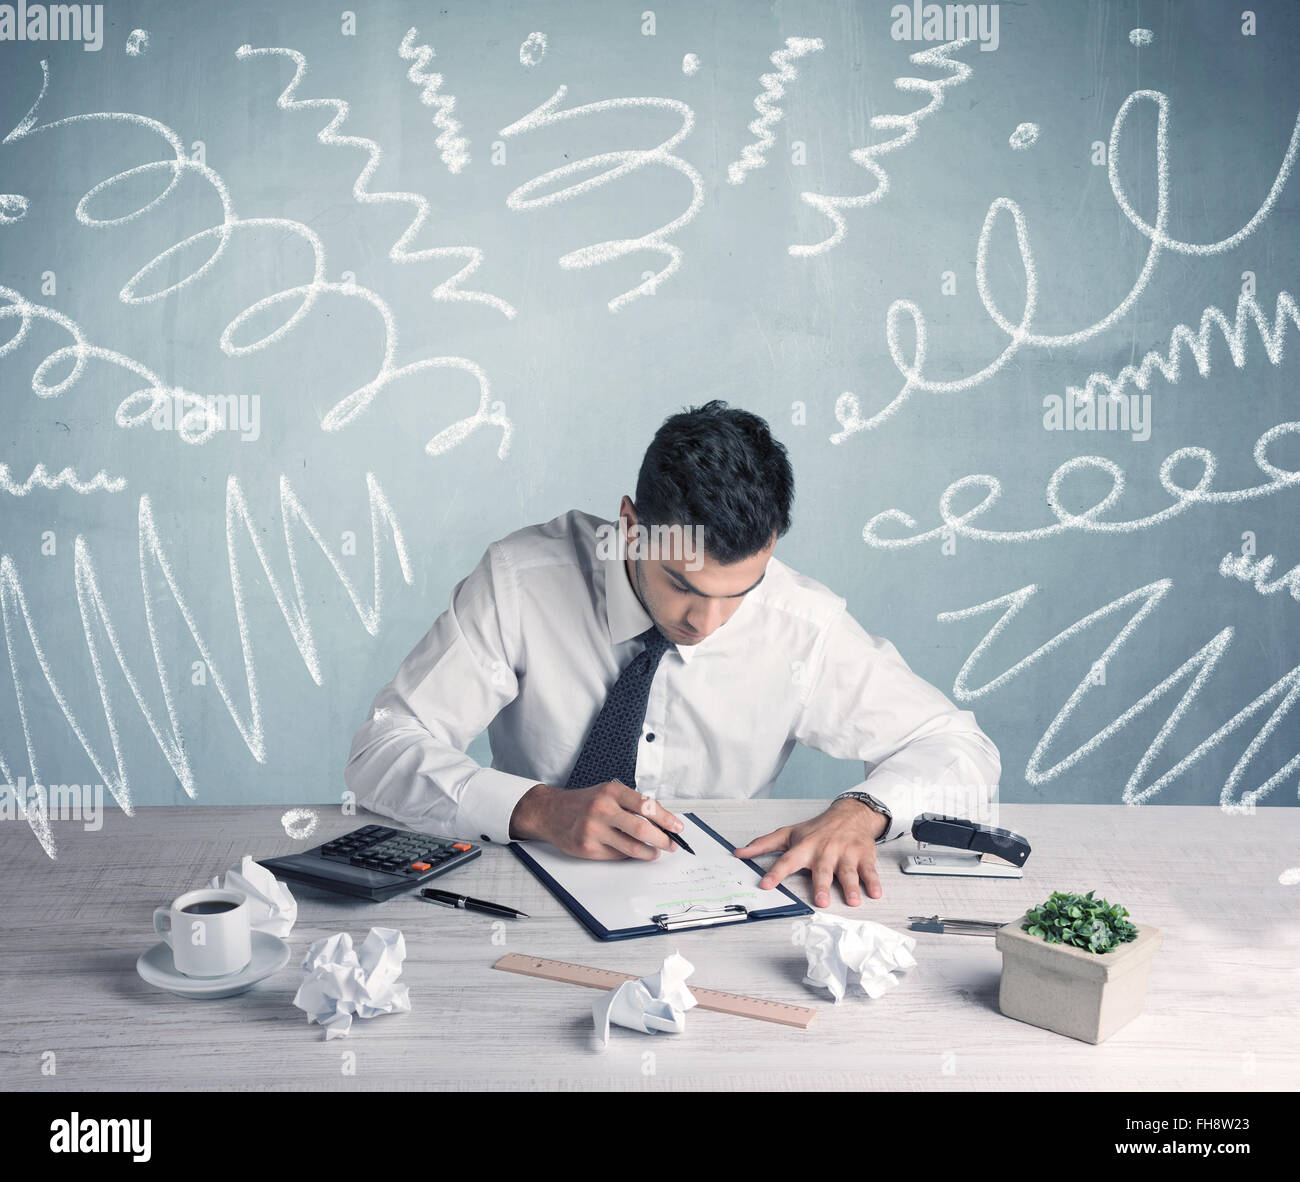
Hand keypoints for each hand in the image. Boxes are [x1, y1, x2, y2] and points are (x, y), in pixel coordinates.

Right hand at [508, 781, 686, 859]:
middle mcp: (602, 809)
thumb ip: (631, 804)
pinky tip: (632, 852)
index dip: (666, 819)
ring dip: (649, 852)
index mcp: (611, 792)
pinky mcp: (587, 847)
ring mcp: (593, 830)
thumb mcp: (607, 793)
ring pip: (632, 847)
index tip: (677, 827)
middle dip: (662, 839)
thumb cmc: (584, 802)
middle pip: (642, 829)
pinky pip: (617, 855)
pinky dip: (628, 855)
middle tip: (671, 844)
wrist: (550, 812)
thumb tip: (662, 822)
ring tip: (655, 852)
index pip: (647, 805)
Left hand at [733, 798, 887, 906]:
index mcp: (804, 847)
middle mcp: (825, 850)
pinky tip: (874, 893)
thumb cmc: (817, 829)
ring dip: (850, 887)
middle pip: (822, 869)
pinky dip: (873, 882)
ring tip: (852, 901)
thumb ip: (763, 845)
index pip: (787, 860)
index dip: (776, 873)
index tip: (766, 884)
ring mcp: (845, 853)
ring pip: (848, 872)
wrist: (850, 814)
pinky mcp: (864, 856)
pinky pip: (869, 871)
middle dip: (822, 885)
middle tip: (821, 901)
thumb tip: (738, 853)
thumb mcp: (789, 834)